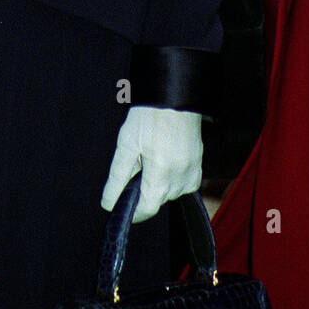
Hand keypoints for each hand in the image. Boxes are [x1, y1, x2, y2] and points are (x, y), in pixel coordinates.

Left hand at [101, 105, 202, 221]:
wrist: (173, 96)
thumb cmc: (148, 116)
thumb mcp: (127, 144)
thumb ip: (118, 176)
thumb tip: (108, 202)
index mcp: (161, 173)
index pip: (148, 208)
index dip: (134, 212)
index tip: (123, 207)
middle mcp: (181, 177)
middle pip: (158, 199)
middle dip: (144, 190)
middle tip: (136, 164)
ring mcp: (193, 171)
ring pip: (172, 192)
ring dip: (159, 184)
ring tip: (150, 157)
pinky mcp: (200, 164)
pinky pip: (186, 183)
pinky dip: (174, 179)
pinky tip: (165, 161)